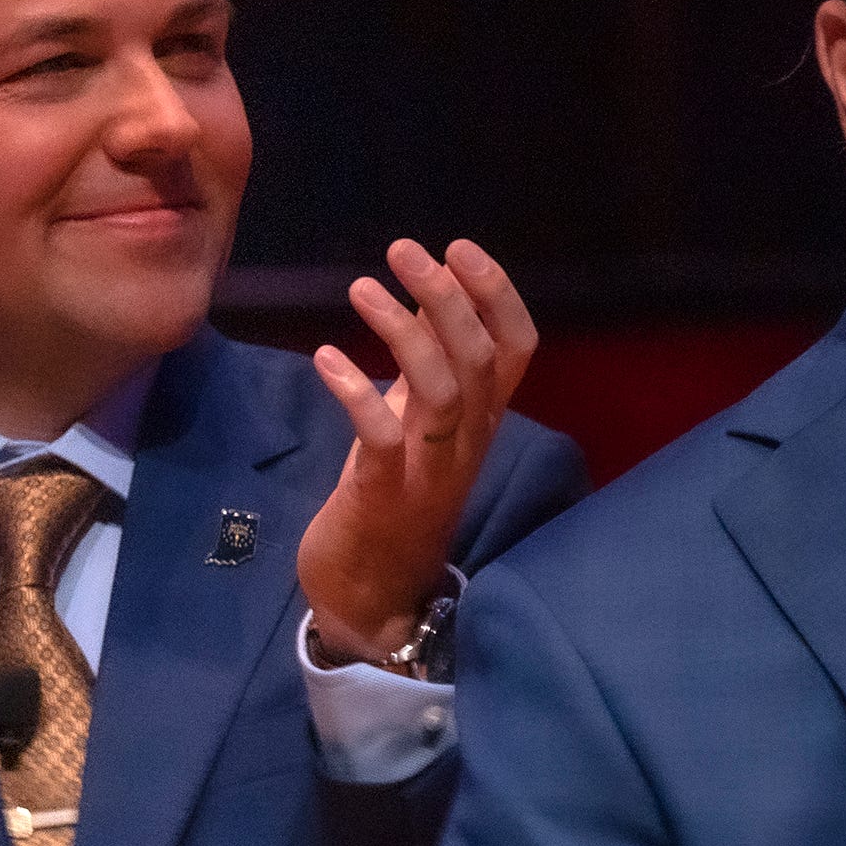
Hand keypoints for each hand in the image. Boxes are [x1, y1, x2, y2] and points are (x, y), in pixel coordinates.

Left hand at [298, 238, 537, 659]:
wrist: (372, 598)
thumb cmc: (393, 500)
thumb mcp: (419, 426)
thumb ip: (430, 368)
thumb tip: (425, 296)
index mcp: (482, 423)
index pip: (517, 350)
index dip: (497, 295)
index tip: (460, 248)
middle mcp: (466, 444)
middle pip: (477, 360)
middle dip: (446, 296)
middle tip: (403, 250)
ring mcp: (427, 473)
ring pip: (441, 393)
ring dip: (404, 332)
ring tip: (362, 288)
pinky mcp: (382, 498)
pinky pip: (382, 440)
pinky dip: (357, 393)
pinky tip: (328, 357)